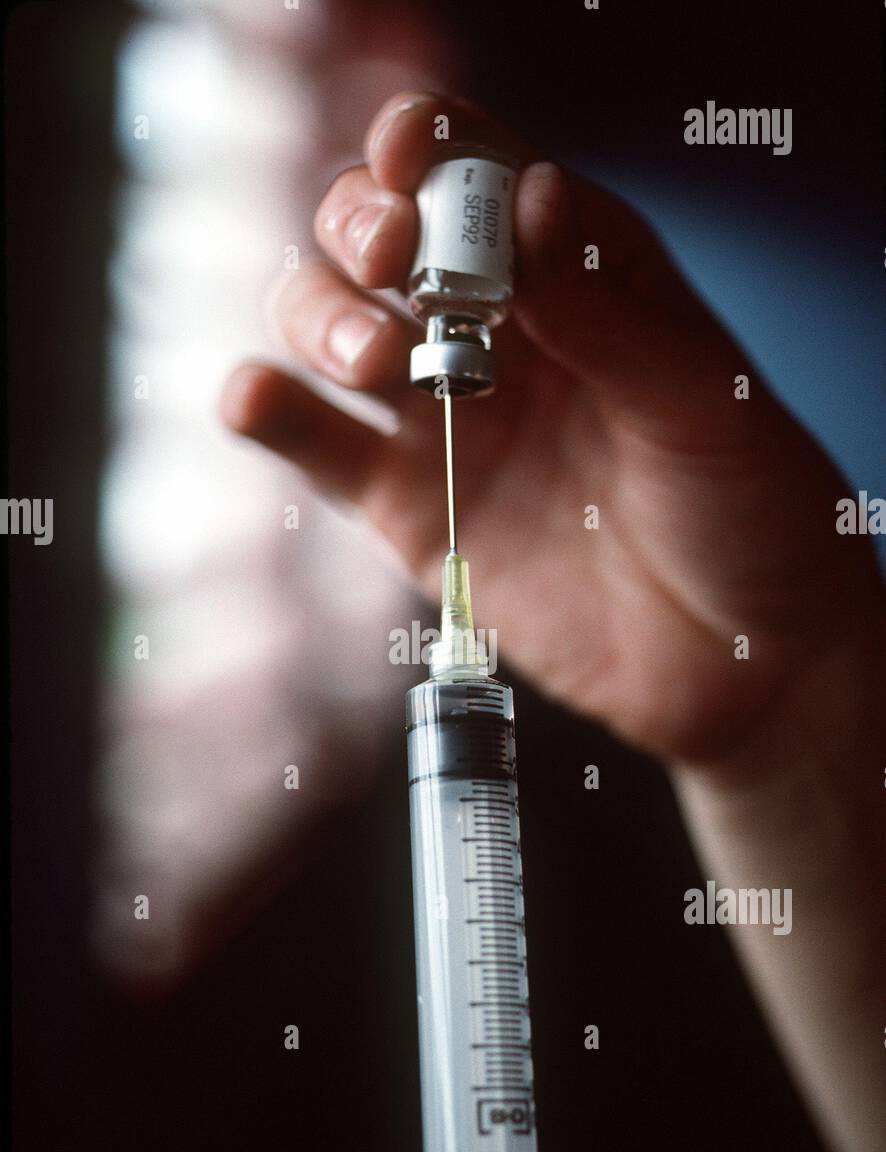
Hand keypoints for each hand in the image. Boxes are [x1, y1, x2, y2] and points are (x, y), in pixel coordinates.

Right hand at [220, 90, 880, 765]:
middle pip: (379, 236)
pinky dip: (268, 412)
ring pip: (329, 325)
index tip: (408, 163)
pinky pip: (318, 447)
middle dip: (362, 227)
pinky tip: (254, 397)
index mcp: (578, 275)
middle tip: (392, 261)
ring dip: (322, 317)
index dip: (430, 150)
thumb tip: (529, 200)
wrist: (736, 660)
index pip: (481, 174)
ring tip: (375, 360)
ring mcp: (444, 419)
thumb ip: (606, 312)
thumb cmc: (749, 511)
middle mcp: (497, 333)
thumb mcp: (700, 399)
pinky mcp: (407, 507)